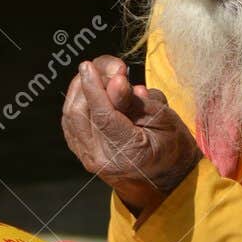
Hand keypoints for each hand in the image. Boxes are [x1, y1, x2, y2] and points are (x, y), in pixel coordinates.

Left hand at [61, 55, 200, 213]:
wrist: (167, 175)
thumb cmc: (171, 145)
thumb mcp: (163, 119)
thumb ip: (137, 102)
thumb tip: (116, 80)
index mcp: (128, 153)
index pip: (103, 116)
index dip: (94, 88)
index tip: (88, 66)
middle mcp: (103, 159)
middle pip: (80, 114)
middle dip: (86, 85)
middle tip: (104, 70)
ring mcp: (90, 158)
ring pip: (71, 118)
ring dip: (79, 91)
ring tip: (96, 76)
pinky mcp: (84, 153)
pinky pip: (71, 124)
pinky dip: (77, 103)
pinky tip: (89, 91)